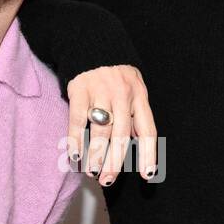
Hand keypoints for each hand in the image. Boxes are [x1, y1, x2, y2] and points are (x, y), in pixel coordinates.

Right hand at [66, 65, 157, 186]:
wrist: (93, 43)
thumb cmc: (116, 76)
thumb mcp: (134, 90)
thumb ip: (135, 116)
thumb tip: (140, 146)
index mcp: (139, 97)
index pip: (147, 130)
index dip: (148, 154)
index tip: (147, 175)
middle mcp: (122, 95)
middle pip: (121, 134)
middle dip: (115, 161)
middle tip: (108, 180)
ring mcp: (101, 92)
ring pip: (100, 130)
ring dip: (95, 154)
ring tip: (92, 172)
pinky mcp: (80, 89)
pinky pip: (77, 119)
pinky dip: (75, 139)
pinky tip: (75, 156)